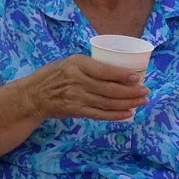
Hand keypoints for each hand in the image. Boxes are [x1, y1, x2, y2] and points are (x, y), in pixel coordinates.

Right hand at [20, 56, 148, 121]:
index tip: (136, 77)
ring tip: (141, 102)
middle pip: (109, 89)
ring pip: (107, 102)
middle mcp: (77, 80)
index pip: (104, 70)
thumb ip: (89, 66)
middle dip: (130, 91)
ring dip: (127, 103)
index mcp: (76, 64)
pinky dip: (115, 115)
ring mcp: (76, 97)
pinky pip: (99, 114)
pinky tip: (128, 113)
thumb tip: (118, 70)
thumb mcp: (68, 62)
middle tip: (145, 91)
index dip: (122, 75)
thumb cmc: (53, 75)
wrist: (33, 95)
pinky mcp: (76, 111)